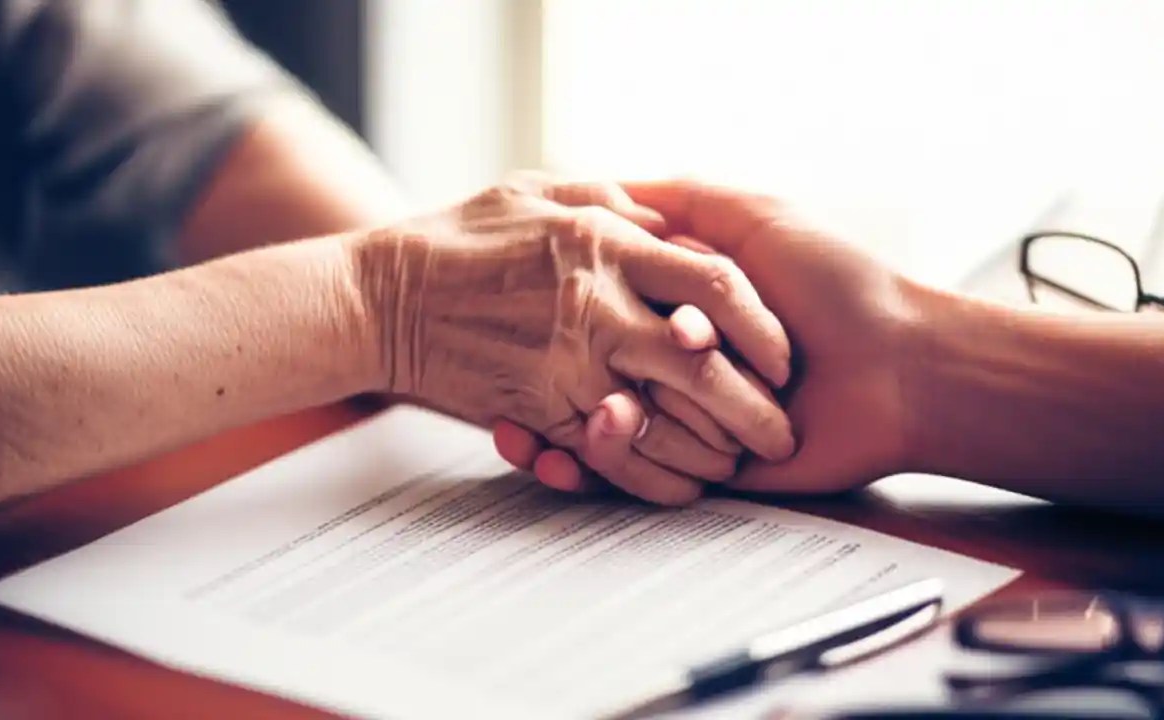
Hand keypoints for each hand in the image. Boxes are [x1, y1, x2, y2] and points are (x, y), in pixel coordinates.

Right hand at [351, 177, 795, 502]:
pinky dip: (650, 478)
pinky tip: (682, 486)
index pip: (713, 283)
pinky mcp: (538, 412)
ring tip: (744, 464)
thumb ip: (612, 201)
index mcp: (603, 244)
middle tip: (783, 429)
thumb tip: (670, 222)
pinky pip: (609, 458)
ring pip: (663, 423)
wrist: (379, 299)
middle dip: (754, 407)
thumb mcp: (539, 190)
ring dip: (711, 450)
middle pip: (702, 364)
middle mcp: (592, 308)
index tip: (780, 351)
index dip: (759, 322)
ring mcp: (564, 365)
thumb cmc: (458, 235)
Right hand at [498, 179, 924, 494]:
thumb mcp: (753, 218)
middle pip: (583, 373)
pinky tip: (564, 449)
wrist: (901, 368)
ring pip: (596, 426)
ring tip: (521, 430)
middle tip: (498, 393)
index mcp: (681, 304)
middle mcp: (679, 357)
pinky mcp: (704, 466)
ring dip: (551, 429)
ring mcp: (690, 413)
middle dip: (534, 388)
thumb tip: (614, 191)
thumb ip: (685, 202)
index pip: (594, 308)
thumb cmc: (835, 284)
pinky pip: (634, 473)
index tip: (505, 305)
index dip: (549, 313)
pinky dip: (593, 465)